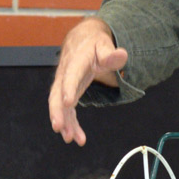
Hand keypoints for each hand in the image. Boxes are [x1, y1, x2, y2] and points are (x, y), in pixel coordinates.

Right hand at [48, 18, 128, 145]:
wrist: (81, 40)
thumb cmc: (94, 44)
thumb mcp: (104, 45)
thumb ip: (111, 53)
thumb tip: (122, 55)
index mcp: (76, 60)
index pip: (71, 74)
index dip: (68, 88)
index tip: (68, 102)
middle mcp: (65, 74)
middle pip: (57, 93)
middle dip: (57, 111)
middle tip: (59, 127)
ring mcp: (64, 85)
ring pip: (59, 105)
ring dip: (64, 122)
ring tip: (70, 138)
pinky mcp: (67, 93)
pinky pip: (66, 110)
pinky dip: (70, 123)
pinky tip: (76, 136)